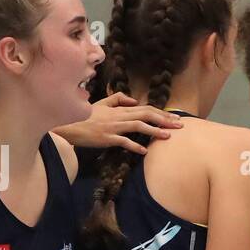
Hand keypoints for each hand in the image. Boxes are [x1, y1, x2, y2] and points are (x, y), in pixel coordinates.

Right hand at [53, 92, 184, 153]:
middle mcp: (120, 116)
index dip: (161, 113)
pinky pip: (123, 142)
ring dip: (154, 131)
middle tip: (180, 126)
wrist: (70, 124)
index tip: (174, 118)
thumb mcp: (103, 103)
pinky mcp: (107, 138)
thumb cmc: (87, 115)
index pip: (145, 109)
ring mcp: (114, 128)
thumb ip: (118, 99)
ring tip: (168, 136)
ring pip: (138, 127)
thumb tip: (134, 100)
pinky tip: (145, 151)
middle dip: (164, 120)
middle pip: (146, 116)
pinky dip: (134, 146)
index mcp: (121, 109)